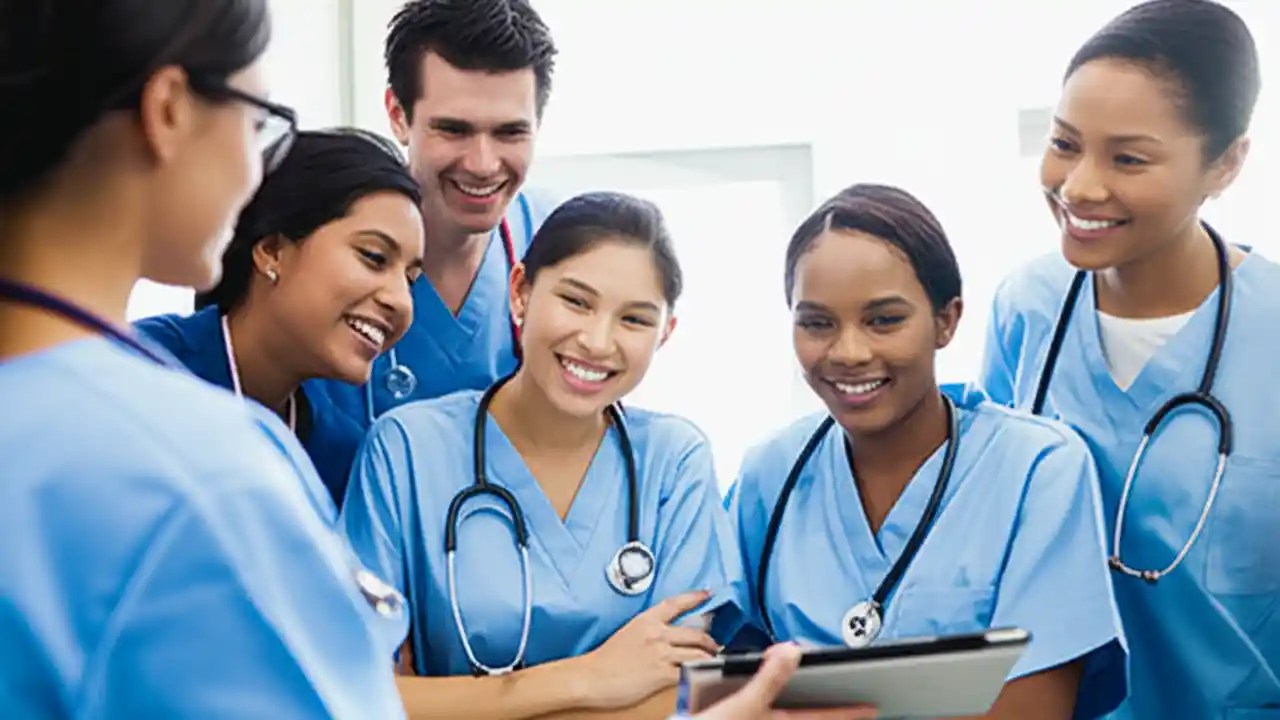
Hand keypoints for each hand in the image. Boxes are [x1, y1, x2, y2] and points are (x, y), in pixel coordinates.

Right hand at [576, 590, 719, 709]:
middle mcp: (657, 634)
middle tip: (716, 645)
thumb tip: (666, 637)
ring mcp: (661, 654)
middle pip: (695, 633)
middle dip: (710, 640)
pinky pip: (689, 672)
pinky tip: (704, 674)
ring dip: (709, 658)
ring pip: (697, 653)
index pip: (676, 603)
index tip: (708, 593)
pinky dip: (700, 674)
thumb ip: (649, 632)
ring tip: (714, 661)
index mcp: (646, 620)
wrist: (592, 677)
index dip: (695, 597)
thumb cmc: (606, 659)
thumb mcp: (628, 634)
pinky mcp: (662, 674)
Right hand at [693, 643, 876, 718]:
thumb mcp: (745, 701)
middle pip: (808, 719)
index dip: (850, 712)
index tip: (872, 708)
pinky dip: (775, 707)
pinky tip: (771, 701)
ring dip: (803, 710)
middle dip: (827, 712)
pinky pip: (769, 715)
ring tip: (817, 703)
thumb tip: (793, 651)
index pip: (824, 716)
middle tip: (850, 706)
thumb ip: (769, 676)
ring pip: (788, 717)